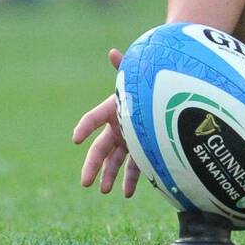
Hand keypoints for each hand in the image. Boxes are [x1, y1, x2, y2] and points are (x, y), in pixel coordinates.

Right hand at [71, 48, 140, 197]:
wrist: (170, 93)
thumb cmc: (150, 84)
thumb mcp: (137, 79)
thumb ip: (124, 67)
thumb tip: (112, 51)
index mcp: (112, 109)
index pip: (92, 119)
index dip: (83, 127)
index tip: (75, 139)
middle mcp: (118, 126)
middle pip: (100, 148)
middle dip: (92, 165)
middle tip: (85, 182)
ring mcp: (130, 140)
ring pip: (115, 161)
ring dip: (109, 176)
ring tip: (105, 191)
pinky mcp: (143, 149)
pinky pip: (134, 167)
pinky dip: (130, 180)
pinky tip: (127, 193)